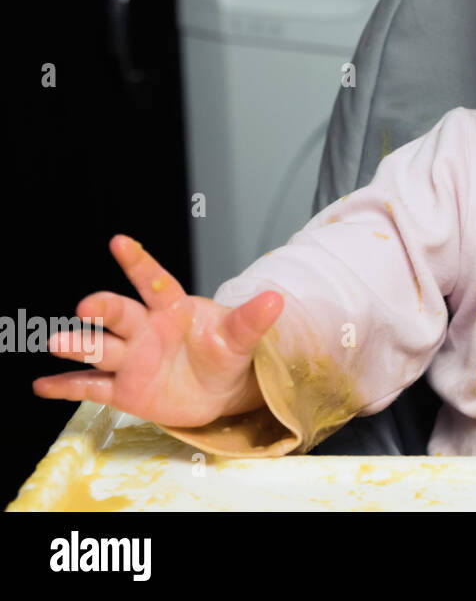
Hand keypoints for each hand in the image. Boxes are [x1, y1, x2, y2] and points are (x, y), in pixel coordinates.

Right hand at [33, 235, 283, 427]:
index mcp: (173, 309)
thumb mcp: (240, 339)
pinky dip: (67, 386)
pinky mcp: (123, 389)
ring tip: (57, 342)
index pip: (154, 281)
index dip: (138, 262)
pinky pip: (91, 387)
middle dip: (103, 308)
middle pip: (120, 314)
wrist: (220, 391)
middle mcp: (145, 329)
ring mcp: (131, 358)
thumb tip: (276, 299)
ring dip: (78, 345)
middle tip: (88, 307)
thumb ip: (251, 320)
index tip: (119, 241)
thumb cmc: (225, 354)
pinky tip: (43, 385)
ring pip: (100, 348)